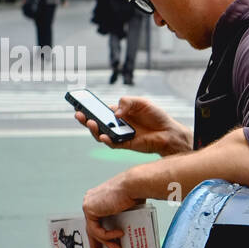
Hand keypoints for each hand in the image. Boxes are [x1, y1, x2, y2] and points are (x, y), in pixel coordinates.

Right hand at [75, 95, 190, 155]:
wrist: (169, 132)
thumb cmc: (156, 116)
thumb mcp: (142, 102)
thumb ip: (127, 102)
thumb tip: (115, 112)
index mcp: (118, 113)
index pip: (100, 111)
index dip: (89, 109)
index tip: (79, 104)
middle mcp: (116, 125)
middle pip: (97, 123)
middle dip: (86, 119)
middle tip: (79, 114)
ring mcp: (120, 135)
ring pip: (101, 135)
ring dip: (94, 130)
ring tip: (91, 123)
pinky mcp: (126, 145)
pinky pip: (113, 144)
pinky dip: (107, 141)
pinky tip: (104, 136)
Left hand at [83, 175, 143, 247]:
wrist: (134, 185)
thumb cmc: (136, 194)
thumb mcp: (127, 213)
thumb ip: (120, 222)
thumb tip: (122, 237)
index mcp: (100, 201)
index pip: (96, 222)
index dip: (100, 237)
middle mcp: (92, 202)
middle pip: (92, 229)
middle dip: (97, 246)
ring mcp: (89, 205)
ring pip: (94, 231)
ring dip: (108, 244)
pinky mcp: (89, 209)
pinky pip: (96, 230)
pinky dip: (107, 235)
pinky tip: (119, 233)